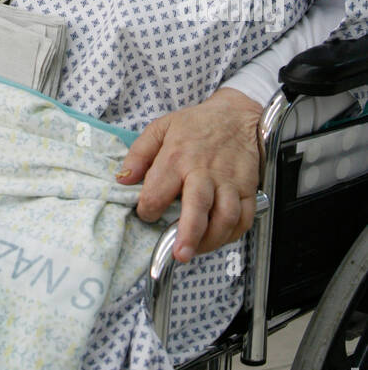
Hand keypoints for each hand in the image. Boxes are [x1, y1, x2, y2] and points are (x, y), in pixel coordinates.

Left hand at [116, 88, 262, 261]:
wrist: (236, 115)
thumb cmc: (196, 124)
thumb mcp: (161, 127)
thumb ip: (139, 153)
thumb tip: (123, 179)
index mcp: (177, 156)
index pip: (158, 190)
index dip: (148, 209)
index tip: (146, 215)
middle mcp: (203, 171)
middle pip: (198, 206)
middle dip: (188, 234)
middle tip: (179, 254)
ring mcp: (228, 182)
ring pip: (225, 216)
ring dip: (211, 240)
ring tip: (195, 252)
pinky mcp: (247, 189)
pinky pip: (244, 218)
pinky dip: (233, 234)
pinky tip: (218, 240)